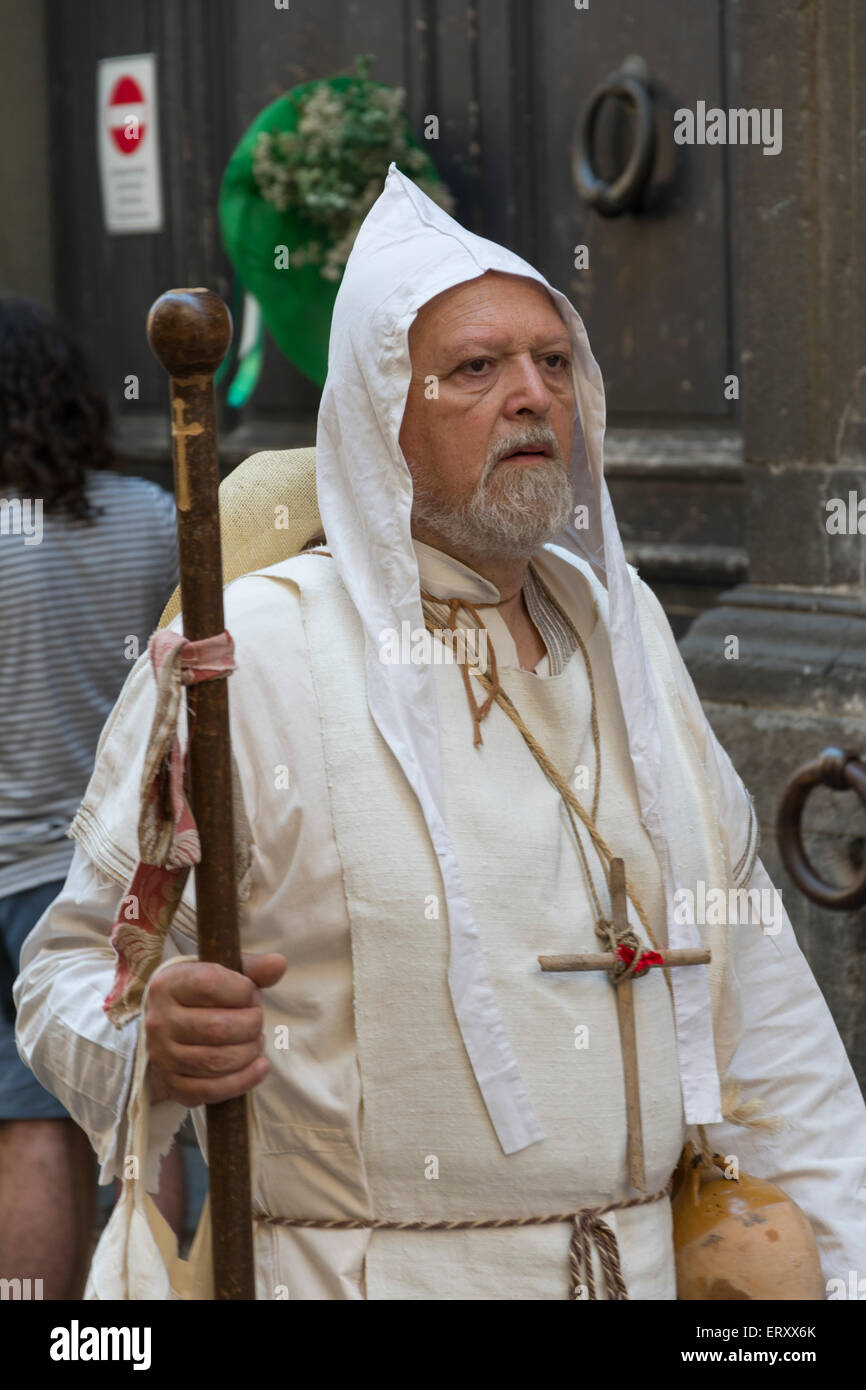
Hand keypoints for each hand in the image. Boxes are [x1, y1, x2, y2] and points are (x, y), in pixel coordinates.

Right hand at [144, 951, 286, 1106]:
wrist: (169, 1023)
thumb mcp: (221, 973)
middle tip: (256, 1021)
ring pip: (216, 1061)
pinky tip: (260, 1068)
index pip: (210, 985)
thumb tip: (278, 964)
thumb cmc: (201, 995)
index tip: (252, 995)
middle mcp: (160, 1021)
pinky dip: (242, 1081)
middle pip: (217, 1028)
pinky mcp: (171, 1083)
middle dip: (251, 1025)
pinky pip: (209, 1090)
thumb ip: (252, 968)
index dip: (243, 991)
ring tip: (256, 1041)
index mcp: (169, 985)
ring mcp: (163, 1055)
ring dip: (249, 1052)